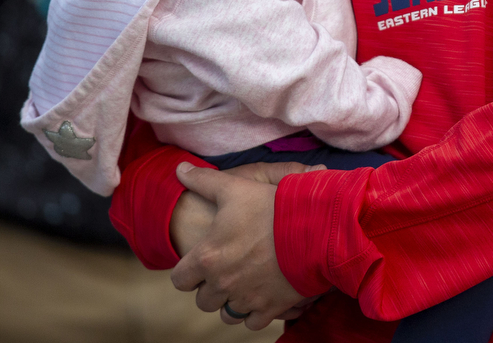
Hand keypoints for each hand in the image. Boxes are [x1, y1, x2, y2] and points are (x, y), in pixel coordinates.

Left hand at [170, 163, 317, 329]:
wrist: (313, 226)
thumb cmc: (270, 205)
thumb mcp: (234, 186)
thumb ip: (203, 180)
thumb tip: (179, 170)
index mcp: (208, 258)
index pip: (179, 280)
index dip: (187, 271)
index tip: (200, 260)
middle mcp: (223, 284)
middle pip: (203, 300)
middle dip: (210, 286)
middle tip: (225, 268)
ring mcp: (247, 298)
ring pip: (227, 314)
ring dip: (231, 300)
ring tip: (242, 281)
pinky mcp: (270, 307)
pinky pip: (252, 322)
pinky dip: (254, 311)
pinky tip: (261, 292)